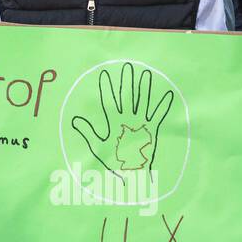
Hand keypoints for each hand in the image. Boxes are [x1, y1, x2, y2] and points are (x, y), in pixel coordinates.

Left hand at [70, 62, 172, 180]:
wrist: (129, 176)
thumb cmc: (113, 162)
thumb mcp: (98, 146)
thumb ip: (88, 132)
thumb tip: (74, 120)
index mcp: (114, 122)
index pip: (109, 101)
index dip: (106, 88)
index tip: (104, 73)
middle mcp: (128, 120)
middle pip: (127, 97)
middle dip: (127, 82)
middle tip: (127, 66)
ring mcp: (140, 124)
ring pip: (142, 102)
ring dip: (144, 89)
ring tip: (145, 73)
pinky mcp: (151, 131)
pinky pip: (158, 116)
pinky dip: (162, 106)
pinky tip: (167, 94)